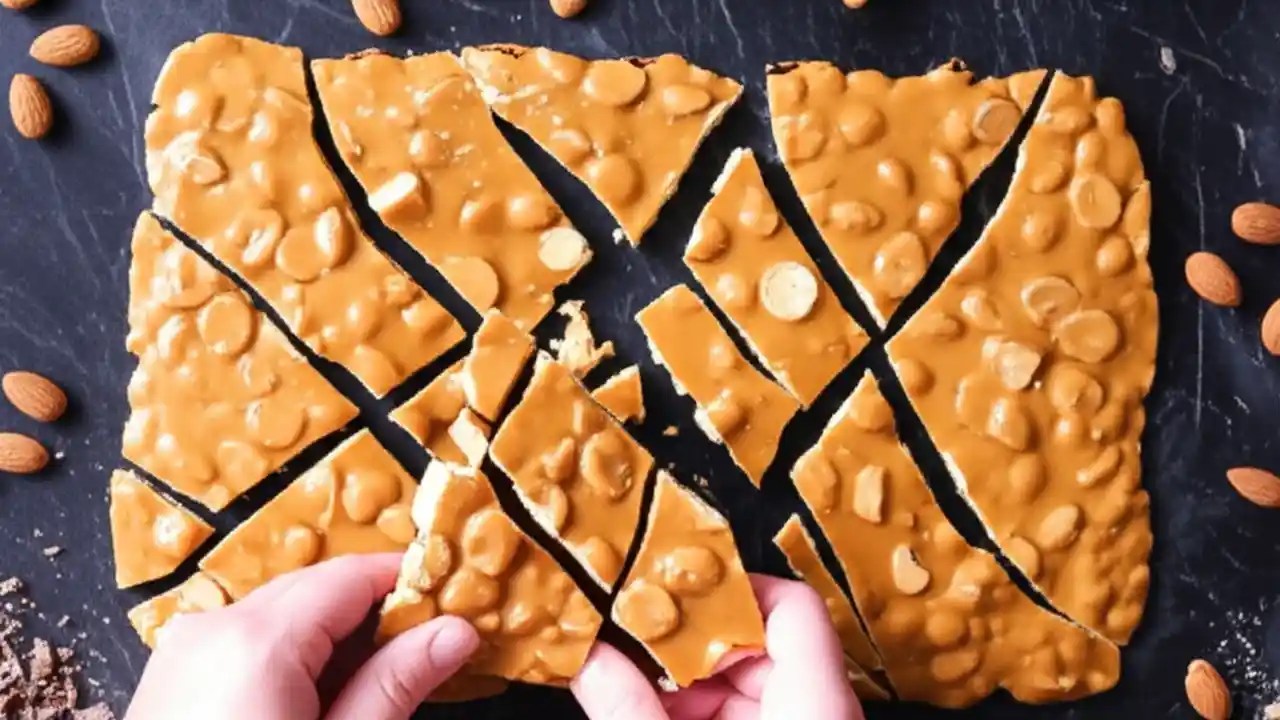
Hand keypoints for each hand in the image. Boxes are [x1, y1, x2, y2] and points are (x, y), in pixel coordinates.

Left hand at [126, 554, 479, 719]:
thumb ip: (395, 685)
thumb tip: (454, 633)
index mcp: (260, 641)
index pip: (352, 575)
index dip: (407, 582)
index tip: (451, 600)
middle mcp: (215, 626)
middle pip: (315, 588)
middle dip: (372, 610)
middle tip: (425, 644)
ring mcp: (183, 647)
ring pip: (280, 612)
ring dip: (331, 633)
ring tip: (372, 680)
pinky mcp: (169, 673)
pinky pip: (243, 638)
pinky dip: (287, 651)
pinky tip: (314, 695)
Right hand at [571, 574, 862, 719]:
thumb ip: (629, 711)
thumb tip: (589, 660)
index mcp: (816, 707)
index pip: (792, 606)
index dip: (730, 586)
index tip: (667, 586)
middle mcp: (821, 714)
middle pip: (759, 642)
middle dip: (687, 642)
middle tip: (628, 639)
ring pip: (747, 683)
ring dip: (685, 683)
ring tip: (629, 683)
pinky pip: (746, 717)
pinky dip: (697, 714)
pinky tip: (652, 716)